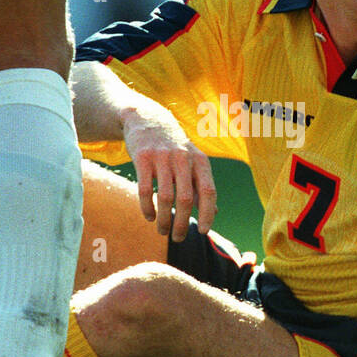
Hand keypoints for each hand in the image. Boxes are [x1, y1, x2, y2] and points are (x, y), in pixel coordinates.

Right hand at [121, 107, 217, 242]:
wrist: (147, 118)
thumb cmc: (173, 147)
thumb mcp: (192, 160)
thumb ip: (201, 185)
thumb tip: (215, 213)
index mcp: (199, 161)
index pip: (208, 191)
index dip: (208, 213)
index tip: (203, 232)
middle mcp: (183, 158)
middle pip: (186, 199)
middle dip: (182, 223)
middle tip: (178, 238)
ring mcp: (162, 157)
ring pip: (165, 197)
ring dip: (164, 219)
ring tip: (162, 231)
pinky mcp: (142, 158)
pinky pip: (144, 190)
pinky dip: (147, 208)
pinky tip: (149, 217)